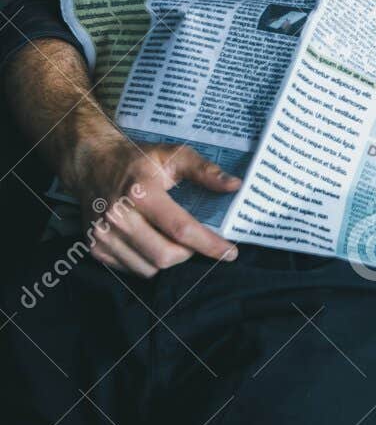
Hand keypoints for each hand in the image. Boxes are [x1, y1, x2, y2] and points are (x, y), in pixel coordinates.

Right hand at [62, 126, 242, 277]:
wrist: (91, 161)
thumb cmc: (136, 158)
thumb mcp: (172, 154)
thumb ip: (204, 170)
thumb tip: (234, 185)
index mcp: (140, 193)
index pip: (180, 228)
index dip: (208, 244)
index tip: (229, 252)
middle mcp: (118, 216)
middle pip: (165, 255)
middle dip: (188, 253)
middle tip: (194, 240)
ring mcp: (103, 235)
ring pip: (150, 268)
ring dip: (169, 259)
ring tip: (171, 239)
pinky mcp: (95, 247)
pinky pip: (133, 270)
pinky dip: (149, 262)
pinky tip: (151, 242)